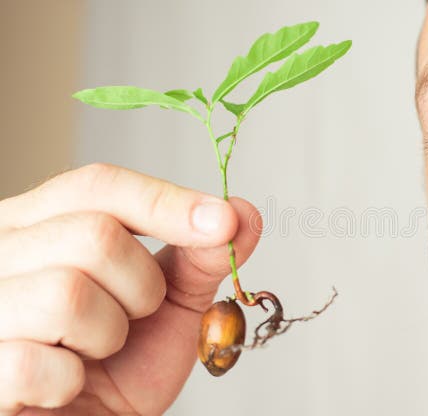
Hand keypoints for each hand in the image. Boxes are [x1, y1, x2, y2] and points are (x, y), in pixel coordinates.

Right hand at [0, 163, 262, 414]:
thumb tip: (243, 213)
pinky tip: (61, 386)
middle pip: (94, 234)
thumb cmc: (118, 370)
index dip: (166, 201)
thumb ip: (201, 258)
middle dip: (141, 288)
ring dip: (106, 336)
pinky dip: (68, 382)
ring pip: (66, 294)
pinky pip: (34, 362)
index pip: (99, 186)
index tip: (223, 222)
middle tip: (130, 320)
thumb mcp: (170, 306)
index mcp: (40, 225)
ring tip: (92, 353)